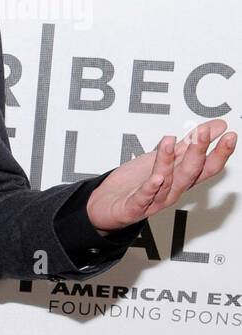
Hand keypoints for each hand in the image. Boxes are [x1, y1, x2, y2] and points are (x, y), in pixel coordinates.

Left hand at [86, 118, 234, 232]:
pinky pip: (143, 198)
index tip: (229, 135)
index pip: (205, 167)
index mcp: (180, 179)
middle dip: (197, 153)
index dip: (219, 153)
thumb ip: (188, 145)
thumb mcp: (164, 159)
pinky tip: (155, 179)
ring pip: (166, 183)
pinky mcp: (133, 208)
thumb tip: (218, 126)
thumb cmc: (136, 183)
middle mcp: (170, 191)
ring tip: (169, 142)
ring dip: (167, 162)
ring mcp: (153, 201)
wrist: (106, 205)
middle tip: (204, 133)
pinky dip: (150, 189)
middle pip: (189, 173)